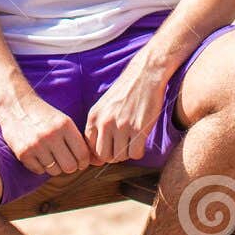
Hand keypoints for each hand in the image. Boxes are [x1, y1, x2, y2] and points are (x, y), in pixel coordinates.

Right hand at [0, 96, 90, 176]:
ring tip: (50, 154)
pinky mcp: (23, 153)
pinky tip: (38, 154)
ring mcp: (36, 145)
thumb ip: (75, 139)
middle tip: (66, 161)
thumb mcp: (63, 120)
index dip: (84, 162)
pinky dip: (40, 166)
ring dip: (54, 166)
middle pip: (70, 167)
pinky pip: (39, 171)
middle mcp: (51, 136)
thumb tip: (90, 161)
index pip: (82, 154)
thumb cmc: (43, 114)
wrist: (15, 105)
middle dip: (70, 166)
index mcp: (65, 126)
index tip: (81, 162)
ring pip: (55, 171)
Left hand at [85, 46, 169, 164]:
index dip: (100, 152)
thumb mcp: (104, 106)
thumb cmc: (125, 92)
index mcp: (94, 116)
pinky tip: (141, 141)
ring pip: (120, 157)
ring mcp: (121, 126)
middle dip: (113, 155)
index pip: (89, 148)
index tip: (110, 148)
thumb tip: (95, 159)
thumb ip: (98, 127)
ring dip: (127, 153)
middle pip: (104, 156)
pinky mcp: (138, 128)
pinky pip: (135, 154)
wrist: (145, 75)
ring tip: (132, 140)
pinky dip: (139, 151)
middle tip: (122, 146)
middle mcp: (105, 122)